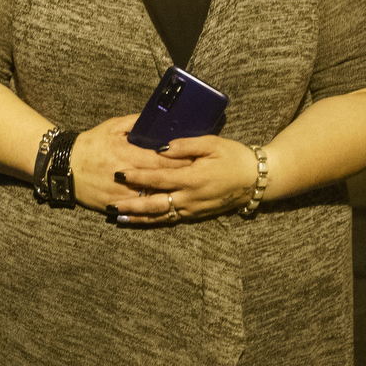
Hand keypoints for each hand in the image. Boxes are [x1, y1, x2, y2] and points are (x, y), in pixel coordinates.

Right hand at [65, 115, 190, 210]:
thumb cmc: (90, 144)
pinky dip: (150, 210)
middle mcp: (125, 175)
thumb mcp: (112, 127)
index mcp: (127, 153)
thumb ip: (135, 122)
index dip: (181, 161)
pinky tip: (164, 209)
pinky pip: (136, 210)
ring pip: (150, 198)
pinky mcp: (112, 205)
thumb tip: (156, 117)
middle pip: (160, 180)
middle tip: (198, 179)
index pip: (161, 159)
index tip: (197, 161)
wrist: (63, 166)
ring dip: (168, 197)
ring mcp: (119, 193)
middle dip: (180, 179)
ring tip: (186, 195)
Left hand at [111, 135, 259, 224]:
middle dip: (130, 204)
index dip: (137, 176)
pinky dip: (152, 221)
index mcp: (192, 177)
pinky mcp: (196, 215)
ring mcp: (192, 209)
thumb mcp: (212, 144)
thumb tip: (162, 147)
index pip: (158, 178)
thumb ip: (186, 145)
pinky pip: (169, 219)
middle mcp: (190, 197)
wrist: (257, 180)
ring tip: (117, 217)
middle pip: (154, 203)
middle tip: (109, 204)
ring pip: (160, 215)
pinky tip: (138, 220)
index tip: (119, 173)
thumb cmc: (234, 157)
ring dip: (138, 217)